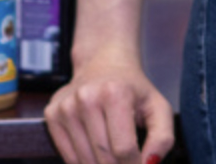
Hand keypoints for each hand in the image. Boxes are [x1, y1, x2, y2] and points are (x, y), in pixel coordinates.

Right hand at [45, 48, 175, 163]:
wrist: (103, 63)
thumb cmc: (133, 89)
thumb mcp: (158, 108)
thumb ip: (163, 139)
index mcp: (115, 93)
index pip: (124, 149)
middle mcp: (86, 98)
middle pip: (104, 158)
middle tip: (127, 162)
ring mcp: (66, 107)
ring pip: (85, 161)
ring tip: (113, 156)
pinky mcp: (52, 115)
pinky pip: (68, 157)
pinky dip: (84, 163)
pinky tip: (95, 151)